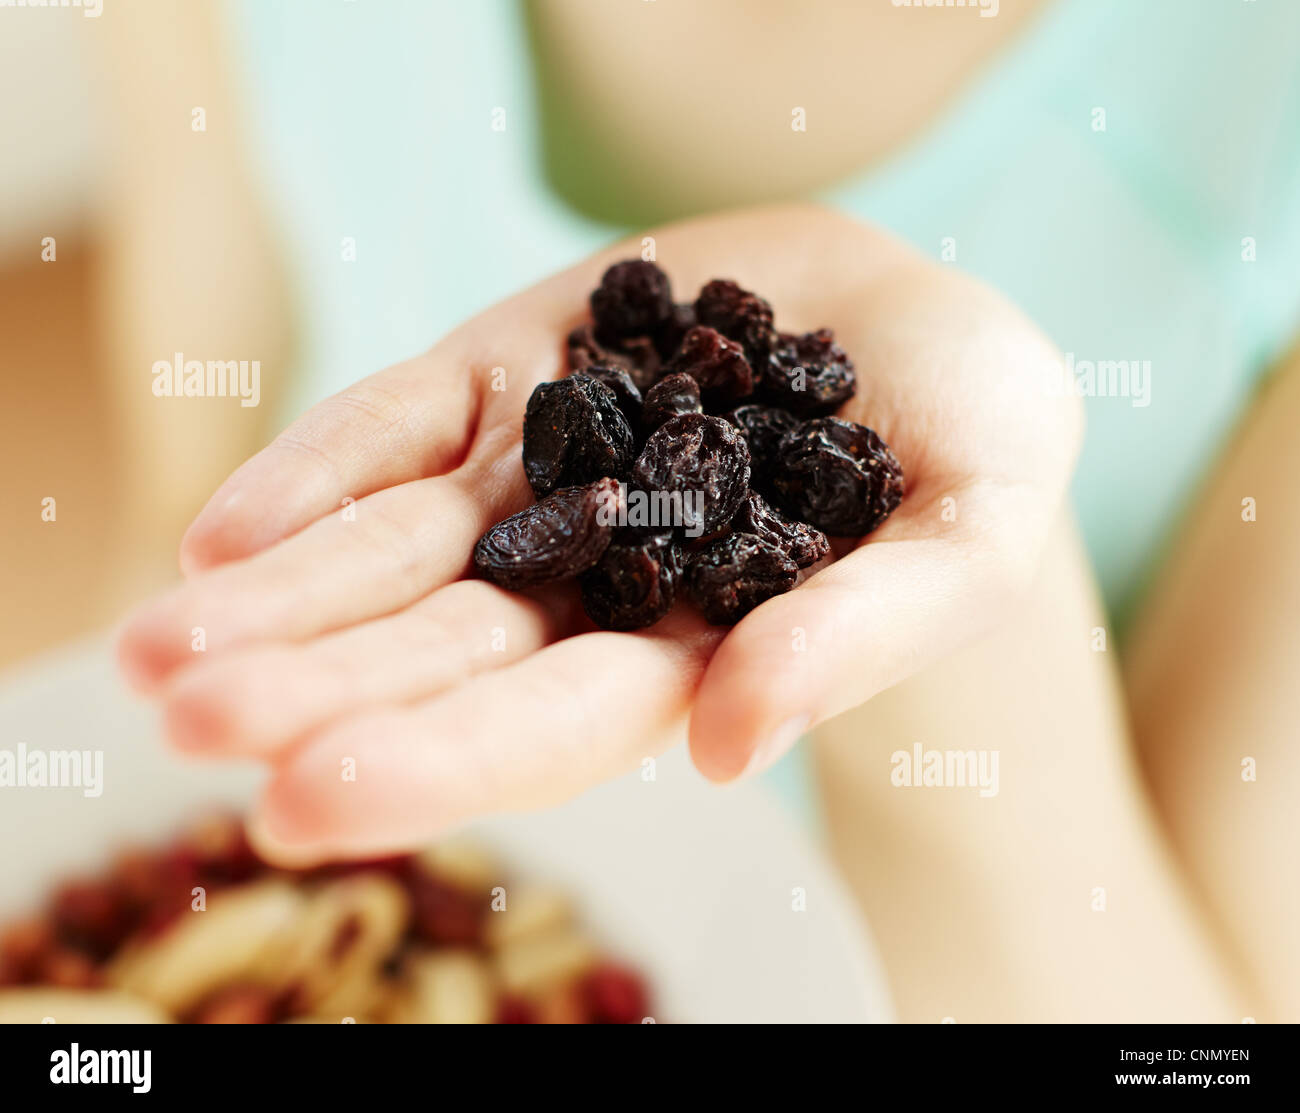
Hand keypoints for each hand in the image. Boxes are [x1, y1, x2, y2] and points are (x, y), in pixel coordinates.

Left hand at [118, 204, 1080, 860]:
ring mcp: (539, 471)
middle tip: (183, 715)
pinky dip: (320, 470)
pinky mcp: (509, 367)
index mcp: (687, 648)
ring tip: (156, 649)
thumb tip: (727, 746)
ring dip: (275, 598)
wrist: (925, 318)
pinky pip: (398, 424)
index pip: (550, 722)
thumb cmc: (975, 448)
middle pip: (436, 647)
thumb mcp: (967, 542)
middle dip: (311, 687)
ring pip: (389, 550)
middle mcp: (590, 577)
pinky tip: (226, 532)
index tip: (304, 799)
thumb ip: (861, 638)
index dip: (438, 761)